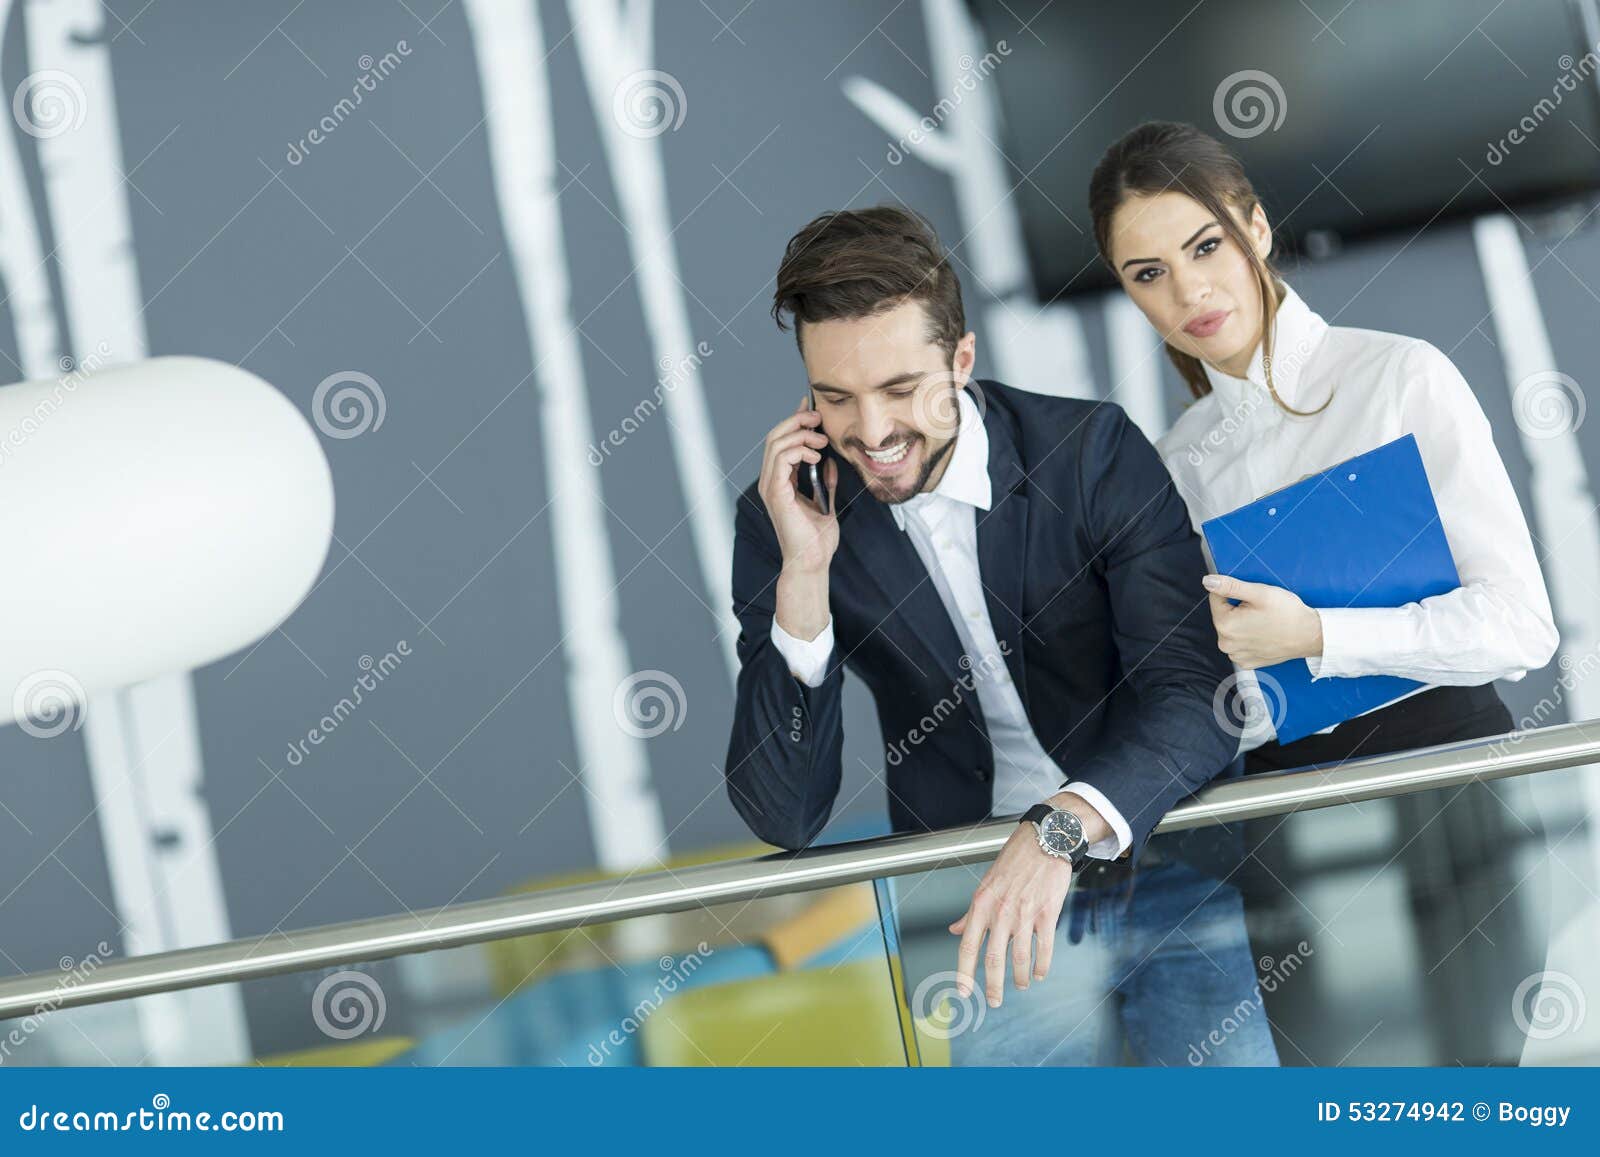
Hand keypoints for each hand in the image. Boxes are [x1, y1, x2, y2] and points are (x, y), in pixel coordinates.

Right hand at [758, 395, 838, 574]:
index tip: (812, 406)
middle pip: (775, 436)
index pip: (781, 441)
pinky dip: (798, 450)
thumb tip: (829, 462)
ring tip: (821, 440)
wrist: (814, 561)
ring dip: (800, 434)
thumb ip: (825, 482)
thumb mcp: (826, 502)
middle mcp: (771, 481)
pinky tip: (815, 455)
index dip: (795, 420)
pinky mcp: (776, 493)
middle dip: (797, 420)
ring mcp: (771, 487)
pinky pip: (781, 459)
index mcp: (780, 481)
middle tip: (818, 417)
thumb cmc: (817, 539)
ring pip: (776, 443)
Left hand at [948, 823, 1072, 1007]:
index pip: (967, 945)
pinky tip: (1039, 974)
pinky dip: (1042, 966)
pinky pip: (1044, 948)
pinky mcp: (1047, 913)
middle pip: (993, 958)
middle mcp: (1001, 912)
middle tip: (994, 1001)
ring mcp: (1024, 914)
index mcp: (982, 904)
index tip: (963, 991)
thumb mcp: (985, 884)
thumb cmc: (1015, 860)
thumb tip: (955, 930)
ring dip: (1020, 978)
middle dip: (993, 986)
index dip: (964, 972)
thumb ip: (972, 912)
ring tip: (1020, 986)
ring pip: (1019, 958)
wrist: (1044, 841)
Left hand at [1203, 574, 1323, 668]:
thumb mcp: (1259, 593)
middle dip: (1237, 608)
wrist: (1310, 635)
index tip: (1250, 597)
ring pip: (1232, 629)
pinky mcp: (1246, 662)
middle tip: (1260, 610)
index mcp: (1225, 625)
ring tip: (1263, 622)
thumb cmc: (1288, 614)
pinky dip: (1248, 637)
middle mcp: (1226, 644)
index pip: (1216, 597)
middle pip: (1223, 615)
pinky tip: (1263, 634)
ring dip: (1242, 623)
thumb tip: (1208, 581)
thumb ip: (1230, 586)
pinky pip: (1240, 644)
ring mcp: (1236, 655)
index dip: (1233, 592)